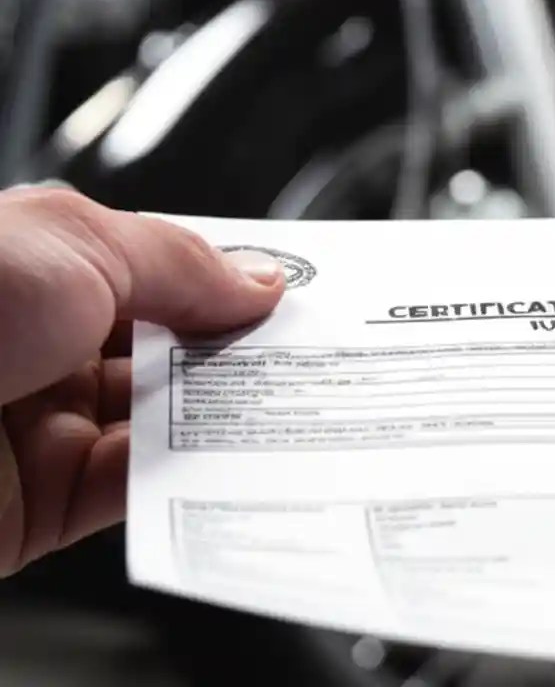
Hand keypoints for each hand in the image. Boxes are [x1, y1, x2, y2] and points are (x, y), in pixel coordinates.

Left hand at [0, 188, 283, 573]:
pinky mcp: (45, 500)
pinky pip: (141, 489)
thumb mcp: (74, 245)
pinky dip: (193, 480)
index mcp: (46, 267)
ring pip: (168, 421)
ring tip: (296, 407)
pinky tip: (234, 463)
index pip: (167, 274)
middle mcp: (46, 342)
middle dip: (245, 351)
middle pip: (176, 350)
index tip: (302, 295)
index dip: (234, 281)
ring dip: (229, 417)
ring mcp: (45, 421)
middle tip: (318, 352)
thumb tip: (259, 282)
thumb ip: (180, 263)